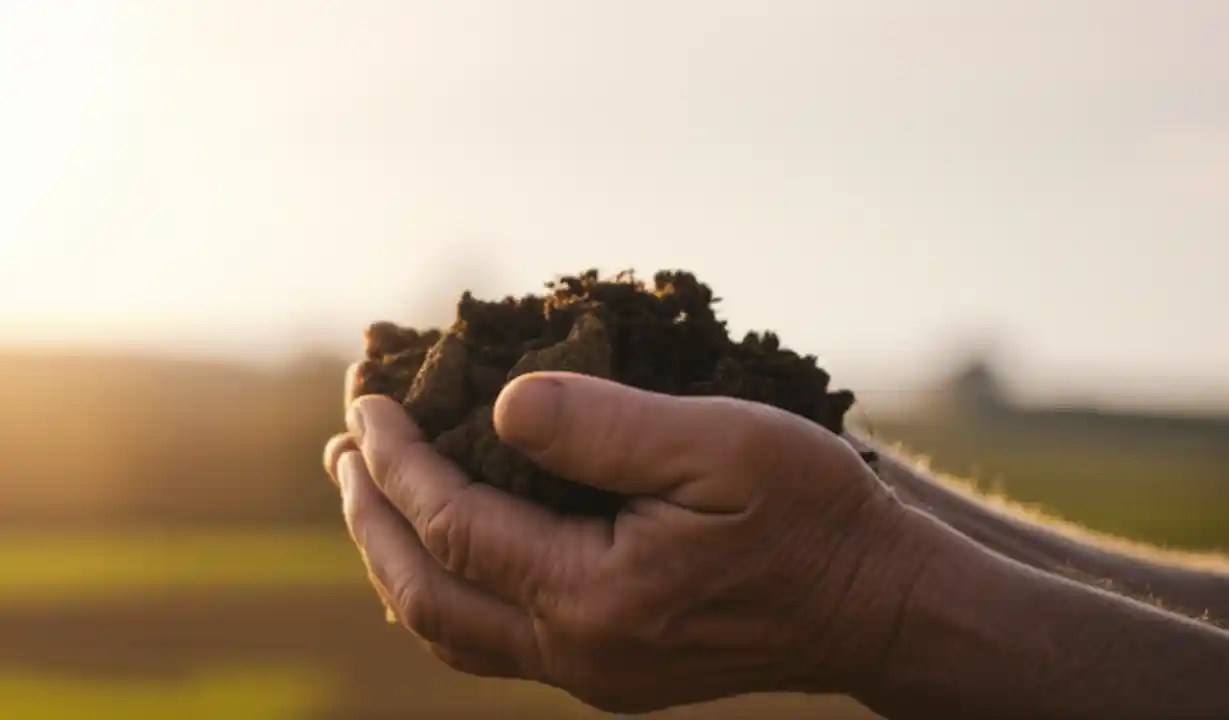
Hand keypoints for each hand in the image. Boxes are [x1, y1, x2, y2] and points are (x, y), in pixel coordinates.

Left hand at [324, 370, 939, 711]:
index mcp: (597, 596)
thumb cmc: (811, 513)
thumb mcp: (720, 444)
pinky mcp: (611, 673)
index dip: (397, 460)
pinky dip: (448, 583)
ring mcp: (593, 673)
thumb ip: (603, 428)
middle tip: (343, 448)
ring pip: (451, 630)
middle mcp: (580, 652)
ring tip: (370, 490)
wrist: (876, 605)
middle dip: (370, 516)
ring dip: (396, 557)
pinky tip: (449, 541)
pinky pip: (494, 640)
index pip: (453, 524)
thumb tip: (502, 405)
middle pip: (425, 594)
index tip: (366, 399)